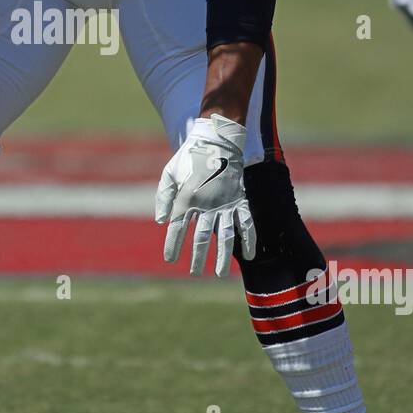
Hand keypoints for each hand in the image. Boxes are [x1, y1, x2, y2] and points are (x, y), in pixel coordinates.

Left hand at [154, 114, 255, 276]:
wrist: (217, 140)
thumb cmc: (190, 157)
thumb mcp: (169, 172)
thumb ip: (163, 197)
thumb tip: (162, 221)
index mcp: (186, 197)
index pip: (177, 228)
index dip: (173, 245)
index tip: (169, 259)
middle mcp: (206, 204)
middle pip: (200, 238)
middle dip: (197, 258)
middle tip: (193, 273)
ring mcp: (225, 203)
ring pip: (225, 235)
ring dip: (222, 256)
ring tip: (220, 273)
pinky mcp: (240, 200)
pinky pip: (247, 223)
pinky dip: (249, 239)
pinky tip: (249, 255)